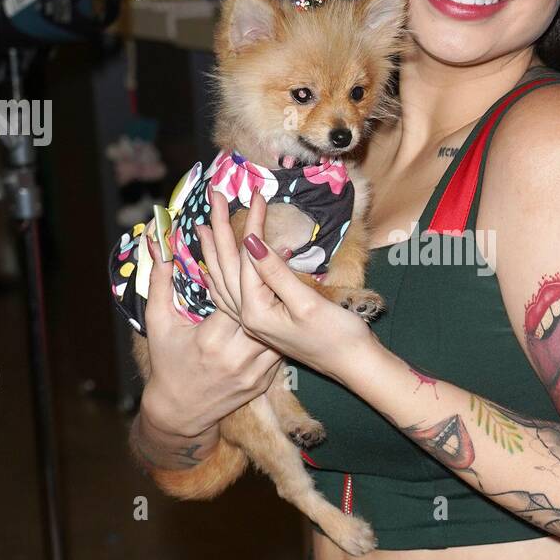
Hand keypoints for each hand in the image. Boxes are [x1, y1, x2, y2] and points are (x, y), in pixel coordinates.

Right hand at [141, 227, 283, 438]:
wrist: (179, 411)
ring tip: (294, 283)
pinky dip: (283, 334)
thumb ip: (159, 281)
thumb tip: (157, 243)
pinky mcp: (264, 383)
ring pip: (279, 333)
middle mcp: (236, 357)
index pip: (237, 298)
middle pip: (263, 312)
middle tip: (288, 255)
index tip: (259, 247)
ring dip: (284, 309)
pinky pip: (279, 352)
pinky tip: (290, 315)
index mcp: (210, 339)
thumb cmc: (166, 362)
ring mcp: (253, 373)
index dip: (248, 272)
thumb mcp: (158, 322)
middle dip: (272, 284)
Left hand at [197, 188, 374, 384]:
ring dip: (215, 251)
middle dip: (221, 230)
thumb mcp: (307, 303)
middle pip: (226, 267)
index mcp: (255, 313)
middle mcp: (248, 318)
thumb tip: (251, 242)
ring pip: (225, 281)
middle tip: (215, 196)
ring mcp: (254, 323)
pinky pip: (233, 295)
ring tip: (204, 225)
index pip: (247, 258)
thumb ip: (276, 273)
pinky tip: (218, 266)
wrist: (354, 366)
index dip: (252, 223)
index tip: (257, 194)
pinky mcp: (264, 323)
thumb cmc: (338, 335)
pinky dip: (223, 275)